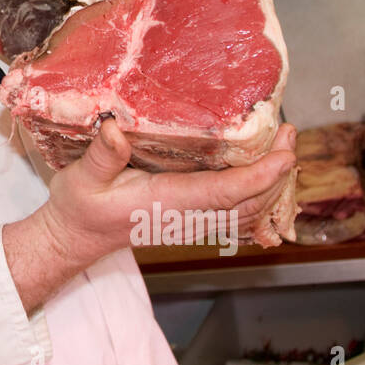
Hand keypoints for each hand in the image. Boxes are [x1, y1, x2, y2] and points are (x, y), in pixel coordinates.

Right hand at [39, 119, 297, 264]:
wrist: (75, 237)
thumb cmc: (78, 207)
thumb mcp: (81, 178)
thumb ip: (102, 156)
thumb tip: (115, 128)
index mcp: (166, 204)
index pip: (225, 195)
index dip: (260, 177)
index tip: (285, 155)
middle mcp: (186, 216)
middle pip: (249, 203)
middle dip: (277, 173)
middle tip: (289, 133)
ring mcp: (191, 221)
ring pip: (247, 210)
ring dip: (272, 182)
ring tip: (283, 145)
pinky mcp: (191, 218)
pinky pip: (236, 212)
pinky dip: (258, 193)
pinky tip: (265, 171)